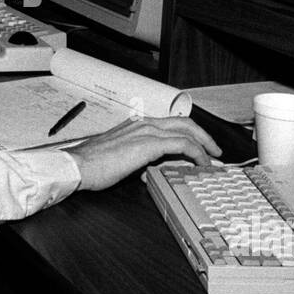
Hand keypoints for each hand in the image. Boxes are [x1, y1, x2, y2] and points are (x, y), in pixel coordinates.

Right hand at [63, 117, 219, 191]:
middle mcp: (143, 123)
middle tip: (215, 150)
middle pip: (184, 123)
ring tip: (212, 159)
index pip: (170, 125)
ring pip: (186, 131)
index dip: (189, 135)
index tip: (200, 148)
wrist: (78, 166)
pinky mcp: (149, 143)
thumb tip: (146, 171)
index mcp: (136, 125)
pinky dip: (196, 153)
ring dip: (204, 145)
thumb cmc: (91, 166)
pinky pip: (182, 144)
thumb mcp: (120, 161)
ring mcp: (146, 131)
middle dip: (204, 136)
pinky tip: (200, 164)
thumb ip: (136, 162)